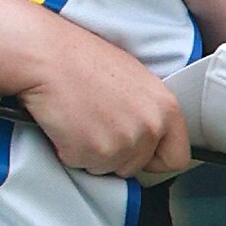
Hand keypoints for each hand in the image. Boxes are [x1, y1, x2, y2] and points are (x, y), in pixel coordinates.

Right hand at [15, 24, 189, 177]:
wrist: (48, 57)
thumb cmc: (83, 60)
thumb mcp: (134, 80)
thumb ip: (148, 112)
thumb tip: (147, 136)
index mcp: (166, 108)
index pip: (177, 158)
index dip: (155, 159)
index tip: (140, 153)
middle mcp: (149, 128)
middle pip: (136, 167)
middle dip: (115, 155)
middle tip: (96, 124)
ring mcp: (122, 143)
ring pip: (107, 168)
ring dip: (91, 153)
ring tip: (80, 119)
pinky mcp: (92, 153)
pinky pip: (81, 165)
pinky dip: (69, 151)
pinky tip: (66, 124)